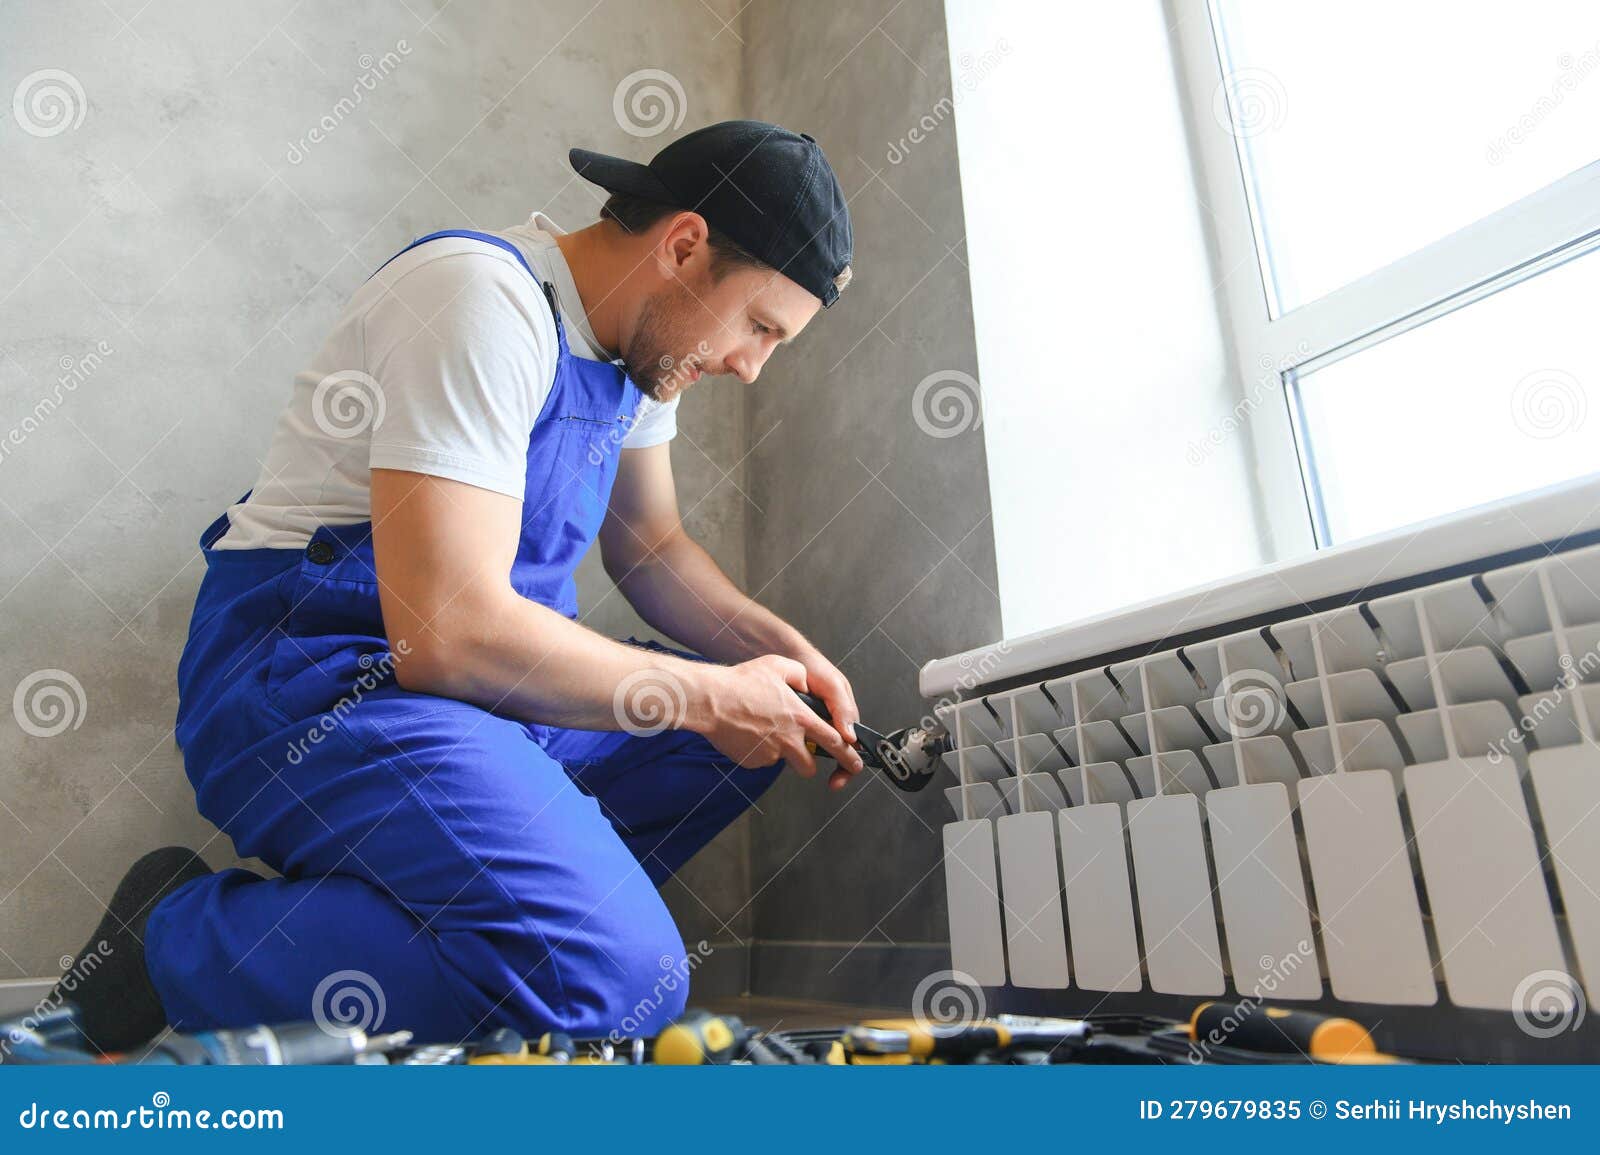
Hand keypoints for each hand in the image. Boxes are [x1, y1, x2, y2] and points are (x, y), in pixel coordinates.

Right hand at [685, 655, 864, 780]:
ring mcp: (770, 753)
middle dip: (811, 761)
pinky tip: (748, 732)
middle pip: (810, 764)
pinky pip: (762, 759)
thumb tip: (807, 685)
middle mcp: (790, 739)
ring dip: (783, 754)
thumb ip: (799, 676)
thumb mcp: (777, 666)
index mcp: (801, 718)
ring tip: (766, 732)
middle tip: (806, 756)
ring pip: (784, 761)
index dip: (849, 757)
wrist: (709, 700)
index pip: (835, 743)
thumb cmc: (741, 682)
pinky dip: (759, 751)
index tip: (855, 764)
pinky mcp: (753, 761)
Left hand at [794, 651, 862, 790]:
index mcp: (845, 714)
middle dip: (840, 768)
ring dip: (815, 758)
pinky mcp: (800, 723)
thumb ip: (842, 708)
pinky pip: (803, 740)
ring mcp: (816, 723)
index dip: (852, 761)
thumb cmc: (814, 667)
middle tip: (834, 782)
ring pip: (820, 748)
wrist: (786, 657)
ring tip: (807, 764)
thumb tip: (850, 736)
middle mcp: (832, 721)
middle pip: (840, 751)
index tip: (844, 775)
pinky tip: (790, 750)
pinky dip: (798, 748)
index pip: (855, 743)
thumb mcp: (832, 685)